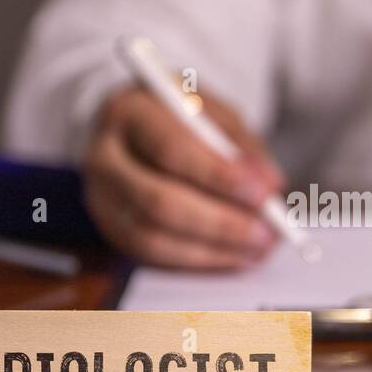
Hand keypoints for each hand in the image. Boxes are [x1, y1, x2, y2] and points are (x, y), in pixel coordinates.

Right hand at [83, 87, 284, 268]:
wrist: (136, 131)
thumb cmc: (179, 117)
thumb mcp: (211, 112)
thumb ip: (241, 144)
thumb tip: (269, 185)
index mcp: (128, 111)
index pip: (170, 149)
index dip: (218, 175)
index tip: (262, 193)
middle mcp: (103, 156)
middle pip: (158, 201)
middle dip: (220, 222)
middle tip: (266, 231)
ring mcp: (102, 198)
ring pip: (154, 237)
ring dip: (214, 249)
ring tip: (259, 247)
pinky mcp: (112, 229)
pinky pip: (155, 257)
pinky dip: (201, 260)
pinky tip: (235, 255)